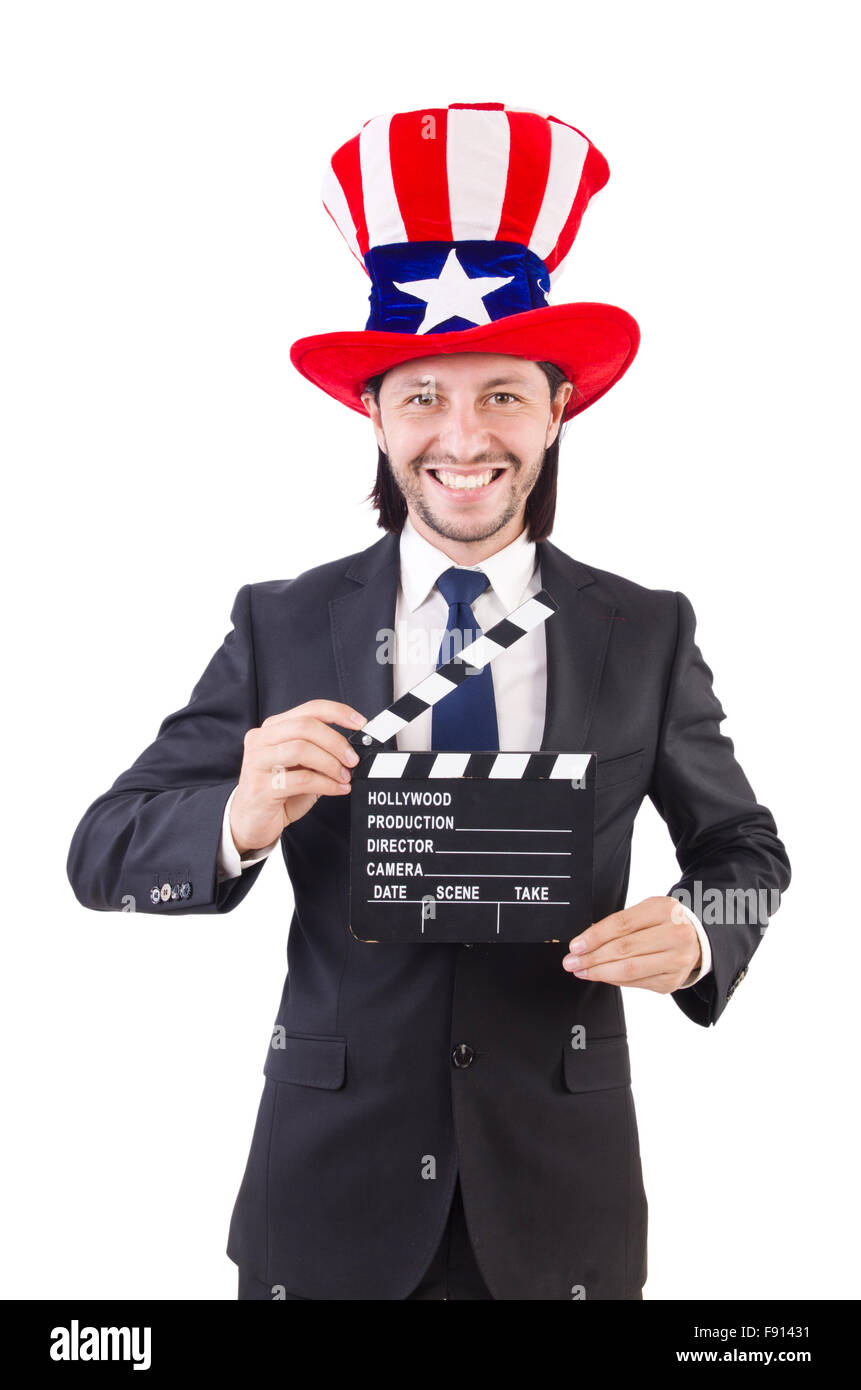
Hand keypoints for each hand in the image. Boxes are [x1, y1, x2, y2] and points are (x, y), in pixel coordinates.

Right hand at [230, 700, 366, 853]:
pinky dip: (325, 784)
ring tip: (344, 776)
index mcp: (273, 728)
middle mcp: (261, 740)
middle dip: (336, 742)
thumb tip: (352, 749)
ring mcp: (257, 762)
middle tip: (352, 759)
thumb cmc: (278, 791)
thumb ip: (320, 752)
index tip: (360, 723)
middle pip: (305, 727)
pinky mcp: (260, 786)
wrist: (250, 821)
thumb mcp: (301, 766)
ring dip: (330, 763)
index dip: (337, 712)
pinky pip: (300, 779)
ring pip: (301, 749)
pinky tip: (336, 789)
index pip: (309, 710)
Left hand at [561, 896, 701, 993]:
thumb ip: (621, 923)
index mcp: (665, 910)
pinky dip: (615, 980)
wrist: (698, 939)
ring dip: (599, 972)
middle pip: (624, 949)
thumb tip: (586, 941)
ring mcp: (676, 961)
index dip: (595, 936)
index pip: (622, 924)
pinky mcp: (672, 981)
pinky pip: (636, 983)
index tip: (575, 946)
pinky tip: (602, 975)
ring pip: (629, 970)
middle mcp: (675, 935)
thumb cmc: (665, 922)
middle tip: (571, 962)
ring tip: (581, 970)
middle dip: (592, 957)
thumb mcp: (647, 910)